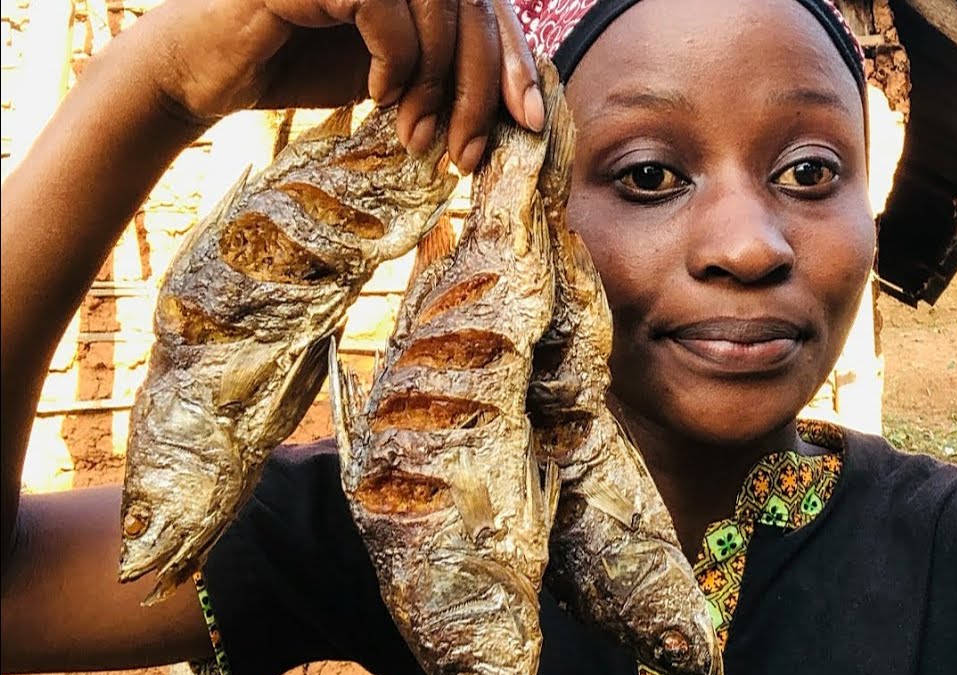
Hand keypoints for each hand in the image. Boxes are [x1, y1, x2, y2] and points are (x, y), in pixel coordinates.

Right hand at [141, 0, 541, 171]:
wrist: (201, 73)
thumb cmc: (296, 65)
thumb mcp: (392, 70)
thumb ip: (446, 68)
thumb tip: (520, 104)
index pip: (485, 3)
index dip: (515, 59)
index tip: (530, 121)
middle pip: (472, 6)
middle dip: (483, 88)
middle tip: (469, 153)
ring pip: (437, 10)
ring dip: (439, 86)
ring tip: (418, 138)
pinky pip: (384, 10)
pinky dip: (394, 61)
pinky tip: (377, 96)